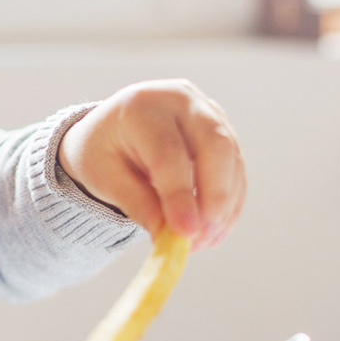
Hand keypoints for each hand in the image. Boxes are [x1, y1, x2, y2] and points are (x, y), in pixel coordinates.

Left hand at [57, 80, 244, 248]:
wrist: (113, 129)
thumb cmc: (104, 152)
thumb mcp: (104, 178)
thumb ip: (136, 204)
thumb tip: (167, 236)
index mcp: (141, 105)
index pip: (168, 151)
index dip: (180, 194)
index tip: (185, 232)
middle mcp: (180, 99)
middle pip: (214, 145)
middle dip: (214, 197)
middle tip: (202, 238)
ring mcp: (207, 111)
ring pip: (231, 158)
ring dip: (224, 205)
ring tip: (204, 241)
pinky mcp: (223, 128)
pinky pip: (236, 168)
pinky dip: (230, 202)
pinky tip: (215, 230)